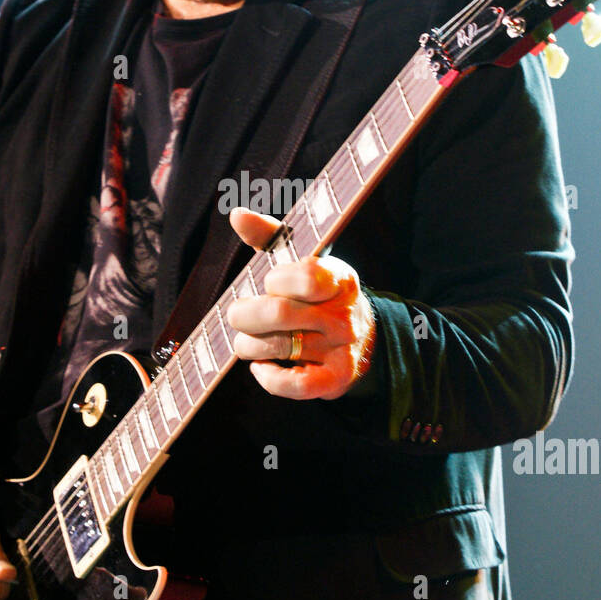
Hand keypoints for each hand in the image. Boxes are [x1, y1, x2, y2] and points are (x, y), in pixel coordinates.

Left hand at [225, 206, 375, 400]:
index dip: (276, 280)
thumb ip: (270, 236)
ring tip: (247, 342)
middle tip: (237, 316)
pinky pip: (293, 385)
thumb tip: (237, 214)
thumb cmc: (319, 295)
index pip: (304, 276)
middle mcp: (344, 314)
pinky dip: (267, 377)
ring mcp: (341, 349)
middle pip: (278, 314)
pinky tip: (261, 367)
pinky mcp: (335, 380)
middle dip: (244, 315)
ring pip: (276, 348)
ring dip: (248, 346)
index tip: (270, 282)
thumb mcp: (302, 261)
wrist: (363, 340)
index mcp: (339, 279)